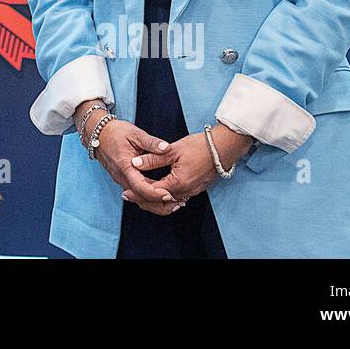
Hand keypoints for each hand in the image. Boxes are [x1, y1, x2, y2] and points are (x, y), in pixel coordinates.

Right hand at [83, 113, 177, 214]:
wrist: (98, 133)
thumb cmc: (115, 132)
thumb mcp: (135, 133)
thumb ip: (152, 142)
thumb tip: (167, 148)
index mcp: (125, 167)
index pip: (140, 187)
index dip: (155, 194)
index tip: (169, 194)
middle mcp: (121, 177)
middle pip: (141, 198)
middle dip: (159, 204)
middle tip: (179, 203)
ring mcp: (121, 180)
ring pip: (139, 198)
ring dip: (155, 203)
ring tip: (174, 203)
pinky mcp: (123, 179)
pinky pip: (136, 192)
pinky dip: (149, 196)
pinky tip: (162, 194)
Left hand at [125, 125, 250, 212]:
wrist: (224, 148)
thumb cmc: (200, 146)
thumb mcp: (173, 150)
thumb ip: (153, 158)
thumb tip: (135, 163)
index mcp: (178, 182)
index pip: (153, 193)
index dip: (138, 192)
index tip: (126, 192)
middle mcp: (186, 191)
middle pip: (161, 202)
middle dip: (144, 200)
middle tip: (129, 196)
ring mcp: (193, 191)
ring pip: (169, 201)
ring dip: (154, 199)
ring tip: (140, 193)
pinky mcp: (197, 188)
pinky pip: (178, 197)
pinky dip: (165, 196)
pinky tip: (158, 189)